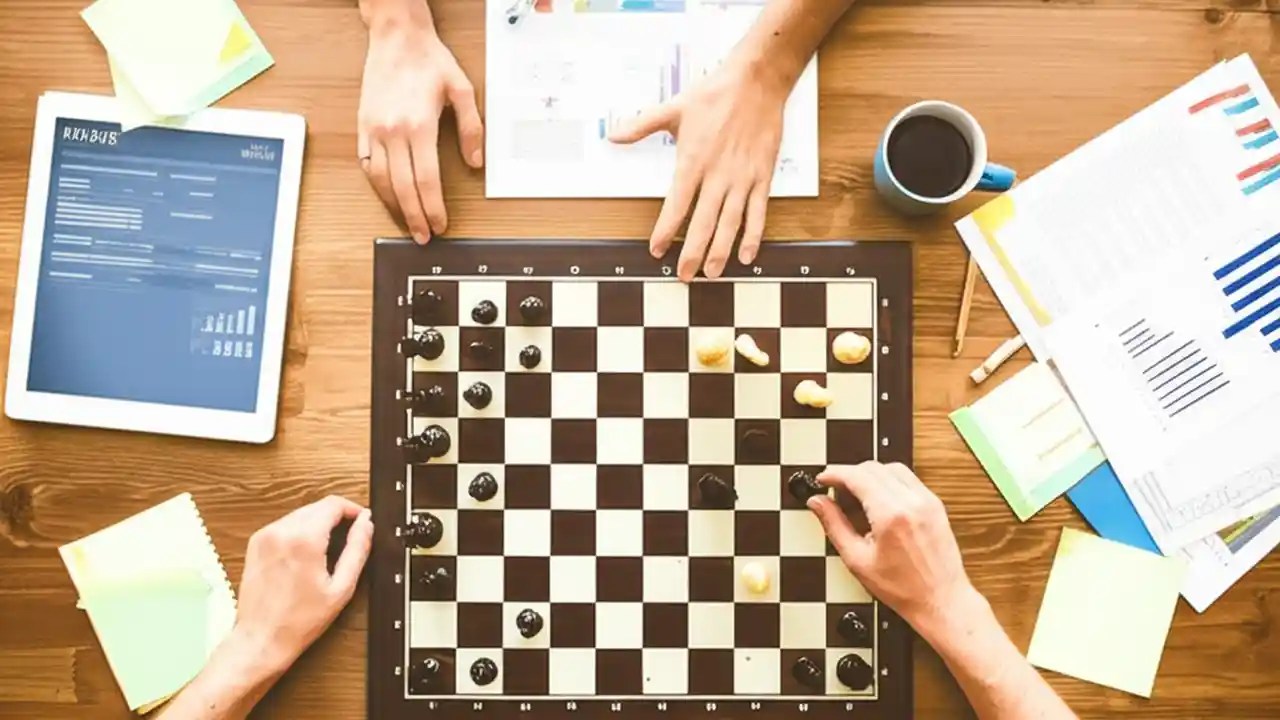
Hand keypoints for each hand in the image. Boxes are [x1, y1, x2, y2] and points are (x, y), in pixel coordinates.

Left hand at [233, 496, 373, 673]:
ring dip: (318, 523)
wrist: (262, 638)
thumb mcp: (341, 588)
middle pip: (317, 506)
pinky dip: (299, 532)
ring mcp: (265, 537)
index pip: (333, 504)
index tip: (361, 520)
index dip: (352, 509)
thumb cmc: (298, 621)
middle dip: (336, 516)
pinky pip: (284, 525)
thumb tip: (366, 525)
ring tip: (328, 549)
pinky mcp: (256, 544)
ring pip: (301, 514)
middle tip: (349, 536)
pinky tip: (306, 554)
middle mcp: (281, 532)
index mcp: (303, 540)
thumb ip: (357, 550)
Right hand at [358, 6, 482, 243]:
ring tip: (406, 222)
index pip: (427, 180)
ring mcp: (373, 130)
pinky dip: (375, 184)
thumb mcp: (462, 89)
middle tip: (423, 237)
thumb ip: (472, 128)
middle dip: (414, 216)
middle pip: (402, 187)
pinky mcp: (362, 126)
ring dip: (393, 206)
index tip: (440, 225)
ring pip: (380, 180)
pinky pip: (365, 164)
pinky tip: (387, 195)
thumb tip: (475, 161)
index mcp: (419, 125)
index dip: (434, 208)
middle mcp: (392, 131)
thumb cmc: (429, 60)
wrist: (396, 37)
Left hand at [610, 55, 786, 280]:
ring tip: (711, 274)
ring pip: (731, 224)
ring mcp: (742, 179)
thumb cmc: (714, 95)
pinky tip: (746, 255)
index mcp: (692, 161)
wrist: (756, 82)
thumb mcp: (672, 109)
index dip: (665, 231)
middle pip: (703, 224)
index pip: (676, 205)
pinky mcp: (762, 176)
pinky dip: (753, 236)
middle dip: (692, 254)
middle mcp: (718, 176)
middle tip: (684, 276)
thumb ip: (641, 126)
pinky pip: (758, 213)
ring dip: (720, 252)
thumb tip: (612, 136)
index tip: (656, 251)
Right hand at [808, 462, 972, 632]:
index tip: (823, 479)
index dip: (834, 474)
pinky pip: (908, 479)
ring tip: (857, 496)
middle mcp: (912, 502)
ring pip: (892, 468)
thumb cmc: (904, 589)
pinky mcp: (935, 505)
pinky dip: (889, 481)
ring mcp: (927, 501)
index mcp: (891, 515)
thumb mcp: (858, 560)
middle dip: (850, 474)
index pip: (857, 476)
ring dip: (870, 474)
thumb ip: (834, 525)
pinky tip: (880, 501)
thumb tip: (818, 503)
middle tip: (836, 490)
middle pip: (873, 467)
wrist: (941, 600)